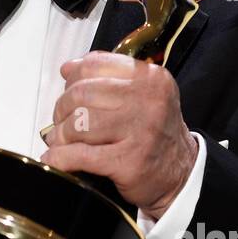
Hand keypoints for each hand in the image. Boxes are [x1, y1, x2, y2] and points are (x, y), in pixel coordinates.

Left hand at [39, 51, 197, 221]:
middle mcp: (148, 101)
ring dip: (61, 134)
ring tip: (61, 140)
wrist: (180, 174)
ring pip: (79, 124)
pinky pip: (80, 155)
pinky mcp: (129, 162)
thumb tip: (68, 68)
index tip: (68, 91)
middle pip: (81, 94)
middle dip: (62, 109)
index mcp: (150, 78)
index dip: (72, 79)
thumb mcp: (140, 95)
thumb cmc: (153, 132)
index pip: (94, 64)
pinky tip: (57, 158)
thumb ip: (106, 77)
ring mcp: (140, 132)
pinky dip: (60, 157)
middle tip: (62, 121)